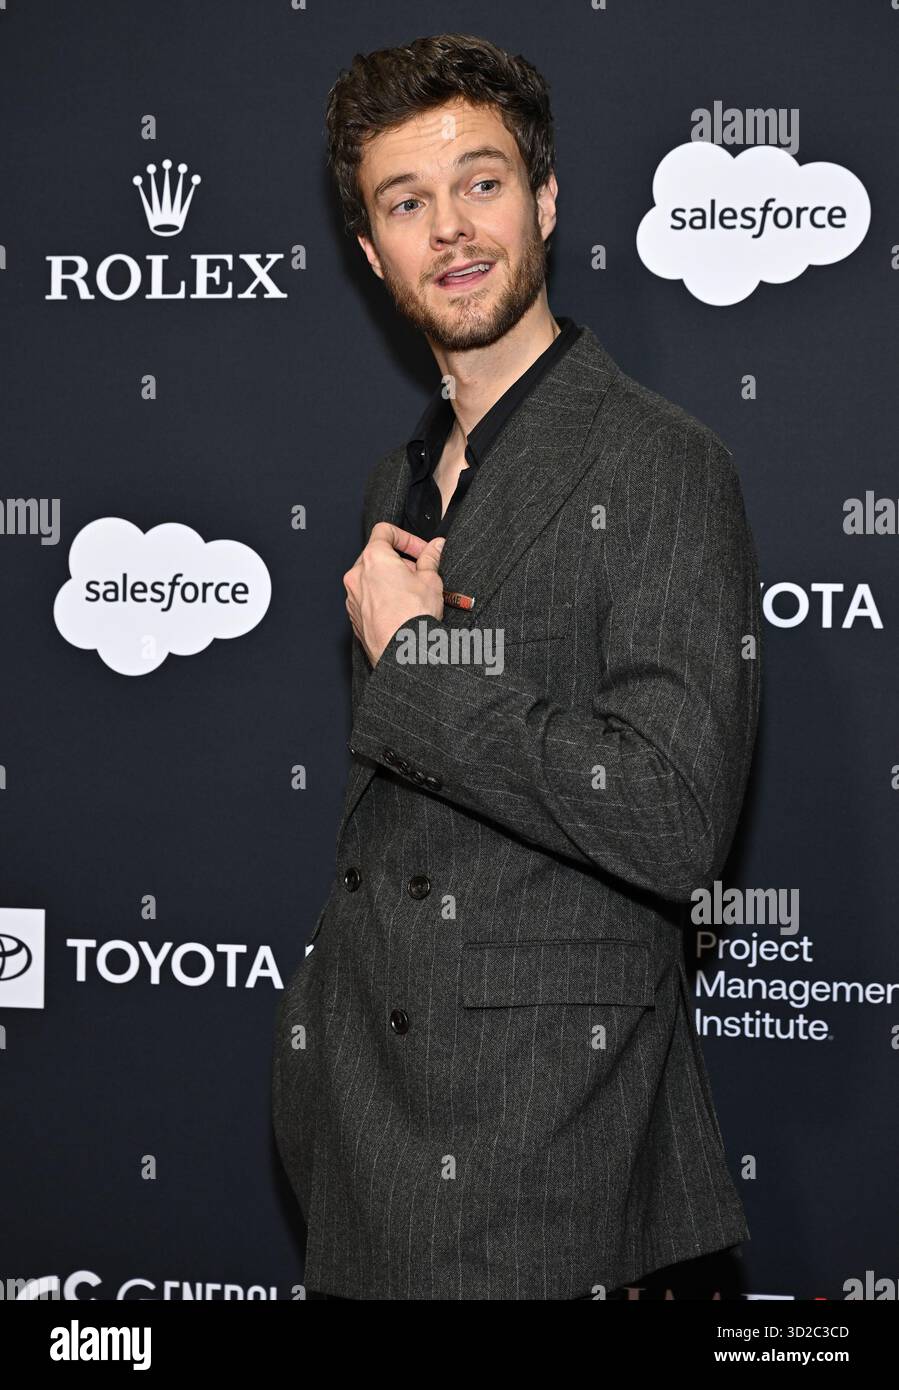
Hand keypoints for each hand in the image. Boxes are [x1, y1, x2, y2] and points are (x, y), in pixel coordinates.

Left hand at [343, 522, 445, 665]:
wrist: (402, 652)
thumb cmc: (413, 616)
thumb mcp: (431, 580)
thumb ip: (431, 559)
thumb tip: (436, 547)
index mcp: (374, 558)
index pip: (385, 531)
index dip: (406, 537)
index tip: (421, 551)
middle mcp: (357, 575)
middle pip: (377, 556)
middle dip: (400, 562)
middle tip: (420, 574)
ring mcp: (353, 597)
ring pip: (371, 579)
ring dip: (390, 581)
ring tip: (411, 594)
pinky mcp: (354, 616)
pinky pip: (368, 599)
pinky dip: (382, 598)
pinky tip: (400, 610)